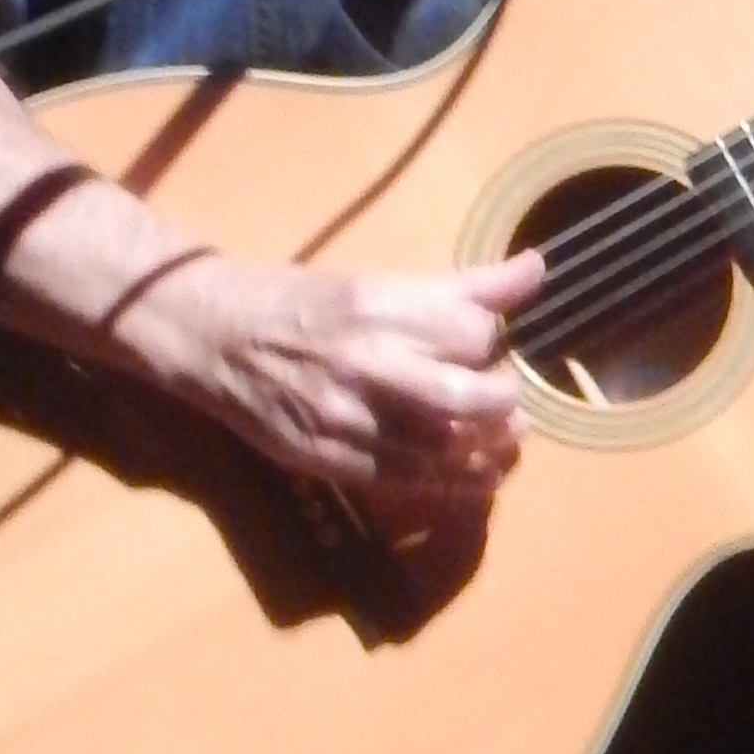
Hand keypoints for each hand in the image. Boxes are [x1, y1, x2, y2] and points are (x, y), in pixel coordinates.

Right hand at [125, 243, 544, 522]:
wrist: (216, 336)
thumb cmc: (304, 304)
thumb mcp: (380, 282)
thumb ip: (464, 287)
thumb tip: (537, 270)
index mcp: (382, 306)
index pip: (474, 335)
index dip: (493, 346)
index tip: (488, 352)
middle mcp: (368, 361)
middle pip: (469, 398)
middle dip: (504, 407)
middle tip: (510, 408)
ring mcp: (348, 416)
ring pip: (443, 448)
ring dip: (487, 454)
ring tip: (503, 448)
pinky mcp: (330, 458)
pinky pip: (407, 480)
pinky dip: (452, 484)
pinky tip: (476, 478)